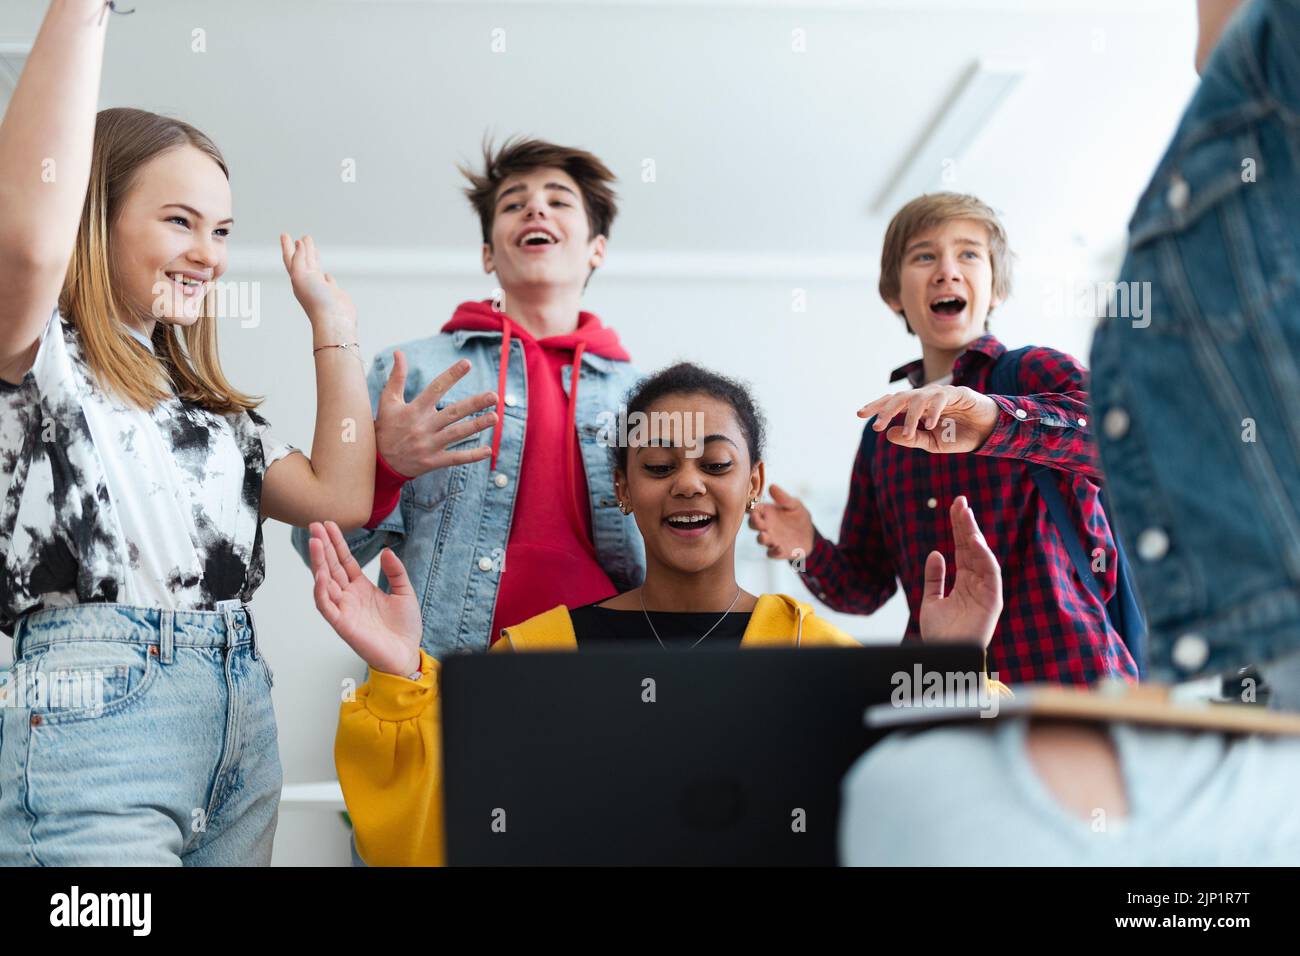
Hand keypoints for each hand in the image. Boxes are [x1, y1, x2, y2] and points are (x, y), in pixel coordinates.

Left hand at [280, 233, 356, 337]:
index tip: (284, 234)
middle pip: (304, 260)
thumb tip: (299, 243)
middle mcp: (308, 281)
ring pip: (316, 269)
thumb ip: (299, 258)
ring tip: (315, 249)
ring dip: (315, 258)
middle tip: (303, 237)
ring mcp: (321, 287)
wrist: (333, 319)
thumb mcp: (301, 276)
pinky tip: (326, 275)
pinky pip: (328, 281)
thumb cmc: (316, 300)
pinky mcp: (333, 293)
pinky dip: (327, 276)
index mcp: (297, 277)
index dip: (287, 246)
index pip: (290, 258)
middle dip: (303, 248)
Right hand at [309, 520, 422, 675]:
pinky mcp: (342, 624)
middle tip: (314, 526)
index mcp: (361, 588)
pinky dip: (320, 590)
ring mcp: (344, 609)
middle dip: (322, 546)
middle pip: (331, 567)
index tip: (328, 525)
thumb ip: (396, 572)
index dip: (336, 543)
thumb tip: (386, 551)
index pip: (344, 561)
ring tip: (314, 543)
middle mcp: (349, 596)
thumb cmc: (404, 628)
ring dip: (318, 563)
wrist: (407, 654)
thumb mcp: (405, 592)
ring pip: (325, 582)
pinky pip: (326, 606)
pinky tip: (319, 574)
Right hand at [375, 352, 497, 477]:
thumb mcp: (388, 401)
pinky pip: (455, 458)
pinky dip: (472, 455)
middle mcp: (423, 426)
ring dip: (477, 425)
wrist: (378, 462)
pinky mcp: (432, 461)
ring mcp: (428, 445)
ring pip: (457, 434)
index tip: (467, 363)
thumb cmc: (386, 427)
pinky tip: (488, 450)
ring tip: (495, 417)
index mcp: (414, 410)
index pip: (436, 388)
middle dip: (474, 404)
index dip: (451, 375)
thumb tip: (400, 353)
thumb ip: (397, 377)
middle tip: (494, 395)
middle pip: (452, 412)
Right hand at [748, 484, 814, 562]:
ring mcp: (771, 539)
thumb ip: (783, 498)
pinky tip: (779, 548)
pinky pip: (772, 553)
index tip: (753, 508)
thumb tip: (772, 486)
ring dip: (761, 538)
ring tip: (764, 536)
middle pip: (753, 525)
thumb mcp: (794, 505)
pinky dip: (774, 552)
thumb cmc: (799, 517)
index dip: (752, 509)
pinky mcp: (778, 551)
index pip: (754, 510)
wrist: (810, 535)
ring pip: (761, 539)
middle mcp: (766, 526)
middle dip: (754, 523)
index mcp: (767, 513)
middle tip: (758, 520)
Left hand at [857, 384, 998, 452]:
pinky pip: (940, 399)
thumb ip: (911, 438)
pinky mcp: (958, 393)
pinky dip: (933, 411)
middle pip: (899, 397)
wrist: (988, 431)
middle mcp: (926, 398)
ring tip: (908, 434)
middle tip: (876, 425)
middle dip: (885, 410)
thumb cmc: (960, 435)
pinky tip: (929, 425)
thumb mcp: (933, 443)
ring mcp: (941, 394)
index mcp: (917, 408)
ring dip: (910, 417)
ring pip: (918, 398)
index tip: (859, 415)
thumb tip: (888, 434)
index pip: (892, 403)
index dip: (876, 406)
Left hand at [918, 496, 1002, 647]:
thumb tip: (936, 553)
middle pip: (971, 548)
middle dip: (966, 525)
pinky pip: (991, 574)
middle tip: (960, 501)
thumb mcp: (931, 601)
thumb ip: (934, 578)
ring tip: (965, 516)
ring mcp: (986, 591)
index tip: (954, 506)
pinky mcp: (993, 601)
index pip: (961, 549)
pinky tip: (975, 541)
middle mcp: (977, 584)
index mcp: (964, 582)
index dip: (958, 527)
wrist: (943, 656)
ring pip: (982, 557)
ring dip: (975, 536)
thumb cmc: (939, 634)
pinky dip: (984, 557)